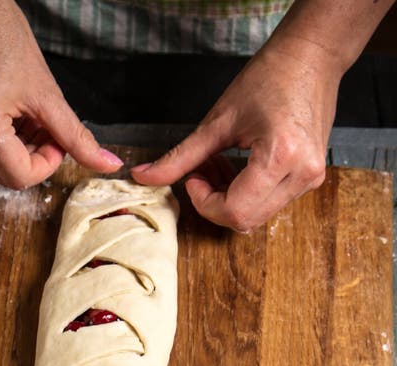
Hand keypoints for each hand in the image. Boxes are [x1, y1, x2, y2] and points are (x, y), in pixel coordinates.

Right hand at [0, 0, 122, 188]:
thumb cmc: (4, 38)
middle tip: (41, 126)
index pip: (21, 177)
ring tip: (22, 116)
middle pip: (5, 177)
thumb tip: (108, 164)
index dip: (46, 163)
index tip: (54, 139)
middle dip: (31, 158)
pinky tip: (3, 113)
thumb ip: (77, 137)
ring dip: (15, 151)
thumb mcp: (48, 94)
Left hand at [131, 40, 340, 231]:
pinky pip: (269, 203)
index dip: (204, 203)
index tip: (192, 178)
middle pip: (245, 219)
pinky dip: (245, 194)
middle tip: (201, 171)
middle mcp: (302, 174)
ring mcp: (310, 178)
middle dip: (214, 202)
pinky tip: (236, 167)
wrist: (312, 56)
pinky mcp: (310, 178)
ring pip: (256, 215)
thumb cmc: (270, 77)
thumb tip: (143, 177)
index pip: (234, 211)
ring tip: (219, 164)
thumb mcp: (219, 119)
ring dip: (229, 199)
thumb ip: (180, 156)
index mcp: (281, 156)